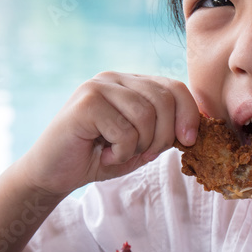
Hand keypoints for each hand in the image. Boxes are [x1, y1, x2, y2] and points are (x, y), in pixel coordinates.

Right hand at [16, 72, 199, 197]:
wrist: (54, 173)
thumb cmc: (100, 157)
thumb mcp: (143, 143)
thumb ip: (167, 129)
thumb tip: (197, 125)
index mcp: (132, 83)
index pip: (175, 88)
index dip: (188, 115)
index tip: (187, 142)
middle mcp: (115, 78)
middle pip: (164, 100)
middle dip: (162, 137)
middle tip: (142, 154)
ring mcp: (98, 86)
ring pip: (146, 115)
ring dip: (139, 146)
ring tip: (118, 152)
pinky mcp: (85, 102)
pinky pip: (124, 130)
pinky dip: (120, 152)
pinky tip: (101, 153)